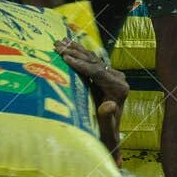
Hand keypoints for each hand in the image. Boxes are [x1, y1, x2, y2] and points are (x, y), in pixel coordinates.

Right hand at [56, 37, 127, 158]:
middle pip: (94, 62)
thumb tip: (109, 105)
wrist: (108, 134)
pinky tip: (67, 45)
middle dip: (75, 53)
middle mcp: (118, 79)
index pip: (97, 72)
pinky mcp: (106, 74)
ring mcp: (113, 75)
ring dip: (75, 49)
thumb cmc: (104, 133)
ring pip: (92, 58)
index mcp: (119, 88)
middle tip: (57, 46)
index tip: (65, 57)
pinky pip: (91, 61)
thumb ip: (107, 117)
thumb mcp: (105, 128)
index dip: (81, 64)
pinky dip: (78, 53)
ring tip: (58, 42)